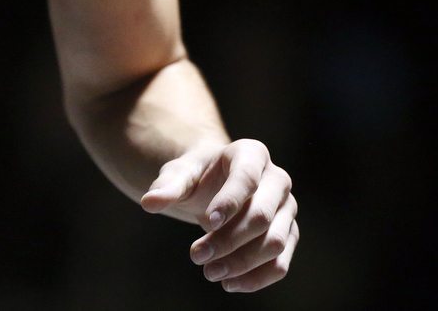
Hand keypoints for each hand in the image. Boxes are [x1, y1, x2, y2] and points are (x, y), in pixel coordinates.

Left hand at [139, 139, 297, 292]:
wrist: (217, 185)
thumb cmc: (199, 176)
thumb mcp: (180, 174)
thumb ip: (167, 186)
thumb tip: (149, 202)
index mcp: (252, 154)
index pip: (247, 178)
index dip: (229, 202)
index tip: (207, 222)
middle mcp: (278, 179)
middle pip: (261, 216)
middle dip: (228, 241)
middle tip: (196, 257)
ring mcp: (286, 208)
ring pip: (274, 242)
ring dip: (242, 263)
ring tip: (210, 272)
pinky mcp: (288, 233)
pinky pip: (281, 263)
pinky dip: (257, 278)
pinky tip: (229, 284)